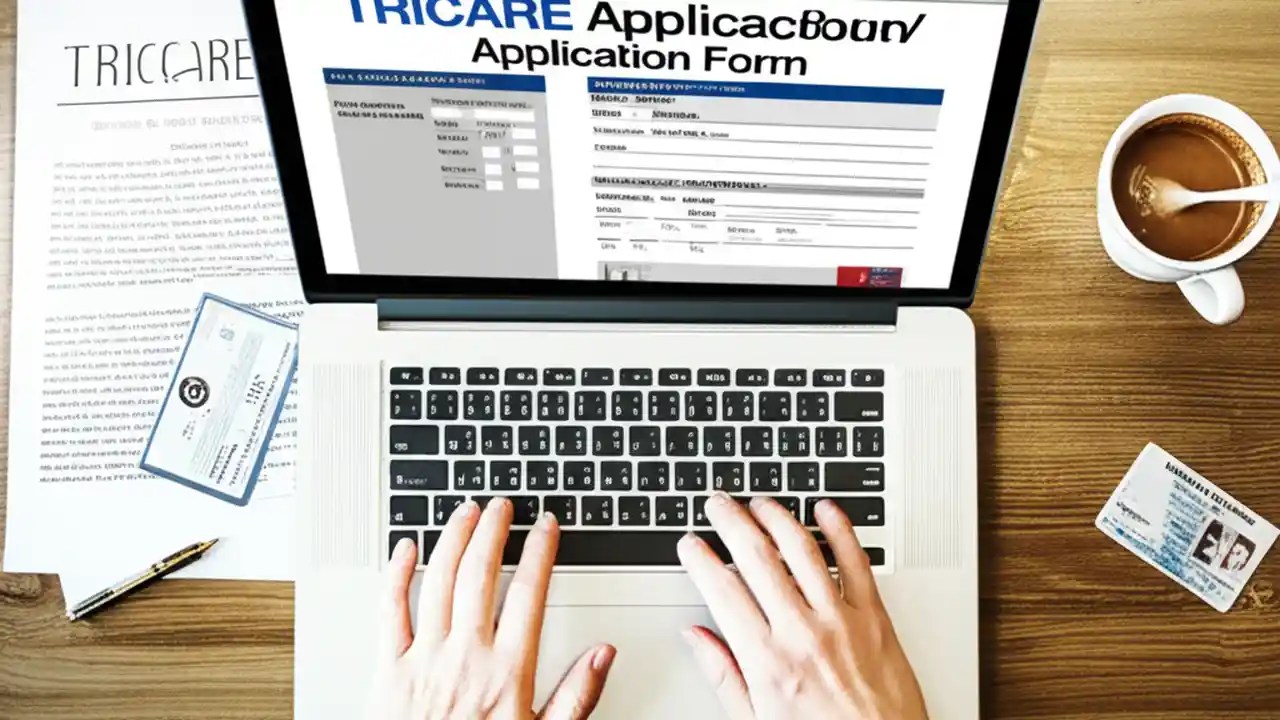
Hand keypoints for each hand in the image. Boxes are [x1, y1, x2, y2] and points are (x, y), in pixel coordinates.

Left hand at [370, 499, 615, 719]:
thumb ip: (576, 696)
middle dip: (494, 530)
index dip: (541, 551)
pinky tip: (406, 549)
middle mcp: (465, 656)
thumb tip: (603, 655)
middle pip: (480, 573)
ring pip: (439, 580)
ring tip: (466, 512)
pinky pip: (390, 611)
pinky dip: (397, 574)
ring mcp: (424, 659)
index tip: (546, 527)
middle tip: (502, 506)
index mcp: (507, 672)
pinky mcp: (387, 671)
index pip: (529, 593)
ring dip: (453, 538)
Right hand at [678, 494, 927, 719]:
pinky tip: (826, 511)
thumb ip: (725, 676)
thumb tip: (697, 639)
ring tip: (761, 502)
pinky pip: (858, 562)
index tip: (690, 544)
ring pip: (802, 549)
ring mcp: (841, 621)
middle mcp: (802, 633)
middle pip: (756, 556)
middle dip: (731, 521)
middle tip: (719, 504)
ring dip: (777, 516)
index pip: (721, 589)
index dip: (700, 558)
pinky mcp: (876, 619)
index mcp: (767, 660)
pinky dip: (841, 530)